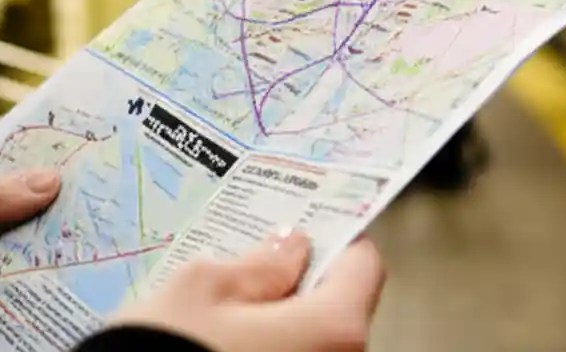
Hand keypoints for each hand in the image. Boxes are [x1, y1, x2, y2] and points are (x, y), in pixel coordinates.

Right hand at [110, 231, 385, 351]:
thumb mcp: (203, 289)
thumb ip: (258, 264)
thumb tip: (290, 247)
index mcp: (333, 327)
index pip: (362, 265)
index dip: (334, 238)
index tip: (304, 226)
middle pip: (337, 306)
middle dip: (301, 279)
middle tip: (256, 259)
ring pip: (311, 338)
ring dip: (280, 317)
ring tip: (229, 303)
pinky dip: (267, 347)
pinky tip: (222, 338)